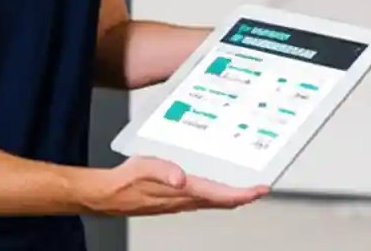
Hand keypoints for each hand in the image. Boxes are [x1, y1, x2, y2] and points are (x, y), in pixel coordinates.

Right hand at [82, 156, 269, 216]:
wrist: (109, 195)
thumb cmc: (126, 181)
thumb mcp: (144, 167)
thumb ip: (164, 170)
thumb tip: (180, 178)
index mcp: (184, 192)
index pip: (222, 196)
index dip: (245, 194)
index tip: (260, 189)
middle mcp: (186, 200)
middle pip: (224, 201)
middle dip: (244, 195)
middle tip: (260, 187)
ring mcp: (181, 202)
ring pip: (215, 202)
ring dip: (232, 195)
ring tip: (245, 185)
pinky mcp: (175, 200)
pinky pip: (203, 199)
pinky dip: (217, 193)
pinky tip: (215, 183)